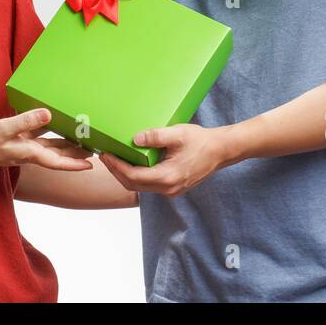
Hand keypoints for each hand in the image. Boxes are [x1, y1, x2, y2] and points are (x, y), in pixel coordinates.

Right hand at [0, 109, 94, 172]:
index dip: (75, 164)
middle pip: (60, 155)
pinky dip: (51, 131)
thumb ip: (26, 121)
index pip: (58, 161)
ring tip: (84, 135)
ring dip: (68, 143)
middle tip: (96, 147)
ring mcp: (26, 147)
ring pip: (53, 145)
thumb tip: (48, 114)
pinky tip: (57, 122)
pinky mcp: (20, 140)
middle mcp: (31, 152)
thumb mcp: (5, 129)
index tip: (91, 164)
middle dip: (77, 153)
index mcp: (30, 153)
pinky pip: (41, 137)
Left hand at [99, 124, 230, 196]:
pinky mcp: (173, 187)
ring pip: (140, 187)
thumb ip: (155, 136)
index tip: (105, 154)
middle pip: (133, 185)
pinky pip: (149, 184)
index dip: (117, 166)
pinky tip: (132, 162)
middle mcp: (168, 189)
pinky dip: (137, 175)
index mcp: (167, 177)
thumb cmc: (201, 141)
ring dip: (126, 174)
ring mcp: (171, 190)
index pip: (133, 176)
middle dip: (116, 171)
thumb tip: (135, 139)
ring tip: (114, 158)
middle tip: (104, 156)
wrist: (221, 150)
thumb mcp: (177, 134)